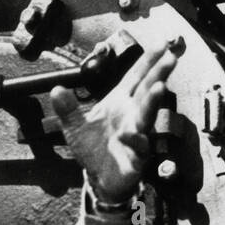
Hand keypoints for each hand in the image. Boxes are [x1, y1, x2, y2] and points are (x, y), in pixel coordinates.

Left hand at [51, 38, 184, 203]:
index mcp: (119, 103)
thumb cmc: (93, 149)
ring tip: (159, 88)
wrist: (99, 179)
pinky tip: (134, 136)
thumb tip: (56, 89)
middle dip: (158, 74)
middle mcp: (131, 115)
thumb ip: (67, 109)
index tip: (160, 45)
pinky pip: (139, 147)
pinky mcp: (137, 156)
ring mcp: (136, 134)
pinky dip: (137, 141)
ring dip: (152, 103)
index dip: (147, 62)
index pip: (135, 78)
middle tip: (169, 58)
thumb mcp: (74, 128)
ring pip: (146, 116)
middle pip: (146, 91)